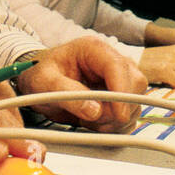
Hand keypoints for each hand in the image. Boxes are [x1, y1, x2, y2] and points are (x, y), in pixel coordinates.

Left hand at [14, 37, 145, 132]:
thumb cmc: (40, 76)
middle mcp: (110, 61)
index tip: (118, 114)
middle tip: (93, 119)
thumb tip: (94, 110)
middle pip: (135, 83)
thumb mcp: (43, 83)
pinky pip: (130, 114)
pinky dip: (116, 125)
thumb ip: (65, 93)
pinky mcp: (120, 96)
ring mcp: (118, 79)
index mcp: (93, 49)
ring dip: (115, 119)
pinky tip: (94, 123)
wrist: (39, 84)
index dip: (122, 91)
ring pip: (135, 101)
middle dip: (118, 108)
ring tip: (86, 119)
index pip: (118, 66)